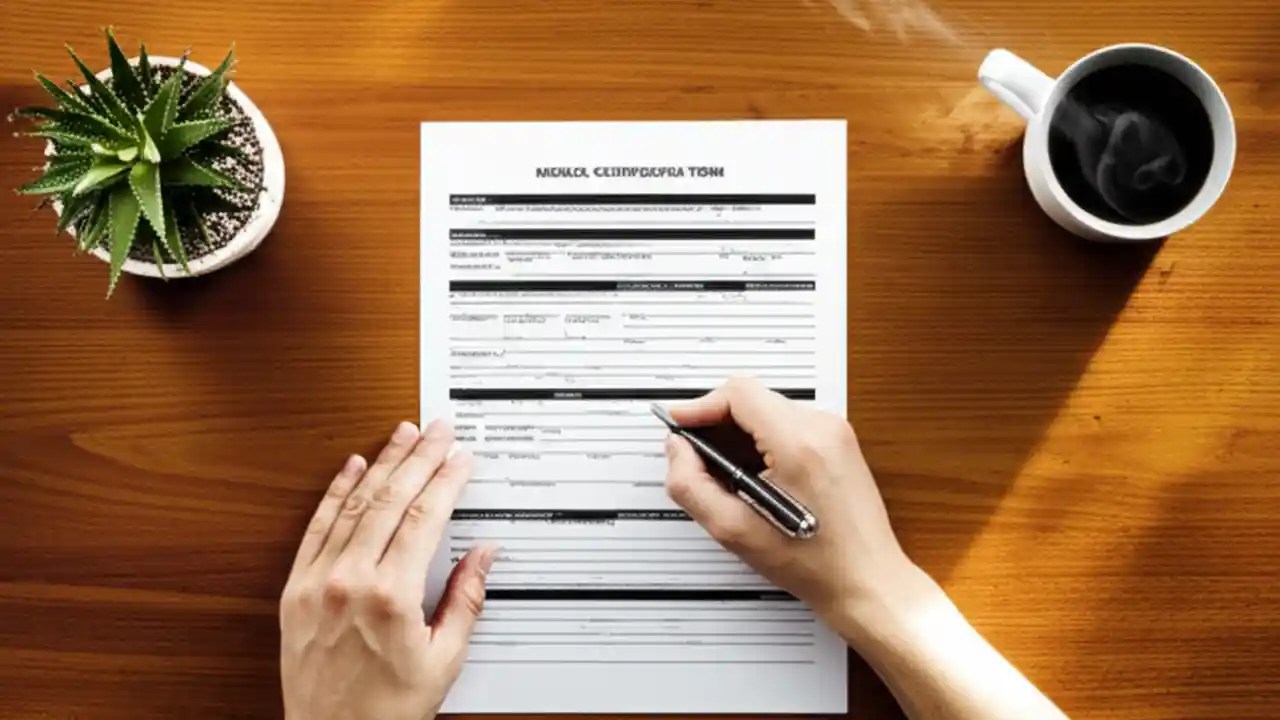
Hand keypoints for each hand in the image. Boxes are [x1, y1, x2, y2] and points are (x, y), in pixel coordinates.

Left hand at [280, 420, 494, 719]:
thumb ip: (465, 599)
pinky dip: (334, 493)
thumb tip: (483, 554)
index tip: (460, 458)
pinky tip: (351, 468)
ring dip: (381, 465)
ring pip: (353, 506)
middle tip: (437, 430)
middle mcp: (349, 582)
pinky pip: (316, 528)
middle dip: (418, 458)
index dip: (445, 481)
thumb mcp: (443, 659)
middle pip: (389, 501)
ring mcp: (317, 583)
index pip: (423, 519)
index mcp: (390, 598)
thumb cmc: (388, 710)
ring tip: (402, 435)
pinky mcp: (295, 590)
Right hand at [665, 380, 1067, 718]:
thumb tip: (678, 450)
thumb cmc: (816, 564)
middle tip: (697, 458)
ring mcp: (835, 433)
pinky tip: (756, 479)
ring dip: (740, 435)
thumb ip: (692, 485)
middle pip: (752, 399)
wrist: (867, 581)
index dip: (701, 406)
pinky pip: (788, 426)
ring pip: (768, 411)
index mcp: (799, 443)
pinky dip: (762, 442)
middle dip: (717, 424)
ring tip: (729, 477)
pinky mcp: (839, 443)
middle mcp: (822, 428)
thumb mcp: (735, 531)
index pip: (738, 393)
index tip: (680, 423)